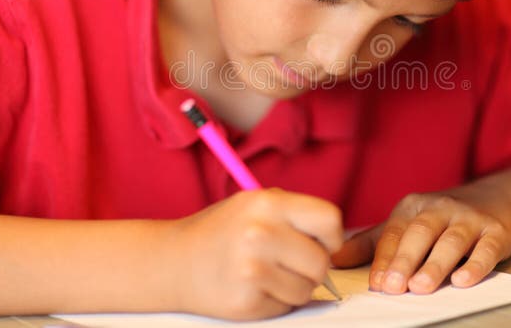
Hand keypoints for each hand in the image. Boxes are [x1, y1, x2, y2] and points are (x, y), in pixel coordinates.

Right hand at [158, 188, 342, 319]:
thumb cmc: (220, 231)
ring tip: (267, 274)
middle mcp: (260, 234)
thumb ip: (294, 214)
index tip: (322, 243)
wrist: (173, 262)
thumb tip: (336, 241)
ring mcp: (252, 270)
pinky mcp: (246, 302)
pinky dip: (276, 301)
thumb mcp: (254, 204)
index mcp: (267, 203)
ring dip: (294, 286)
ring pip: (307, 289)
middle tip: (290, 262)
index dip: (332, 236)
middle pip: (321, 261)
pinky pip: (286, 307)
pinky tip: (253, 287)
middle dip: (312, 267)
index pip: (329, 219)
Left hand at [331, 189, 510, 294]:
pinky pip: (486, 248)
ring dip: (435, 265)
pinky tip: (464, 280)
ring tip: (420, 287)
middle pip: (419, 233)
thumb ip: (372, 244)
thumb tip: (334, 259)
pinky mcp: (496, 231)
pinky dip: (476, 264)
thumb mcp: (407, 224)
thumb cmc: (442, 219)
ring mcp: (469, 218)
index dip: (384, 258)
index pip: (394, 232)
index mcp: (413, 206)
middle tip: (393, 287)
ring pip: (451, 241)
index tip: (376, 283)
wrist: (498, 199)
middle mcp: (440, 208)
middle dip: (405, 260)